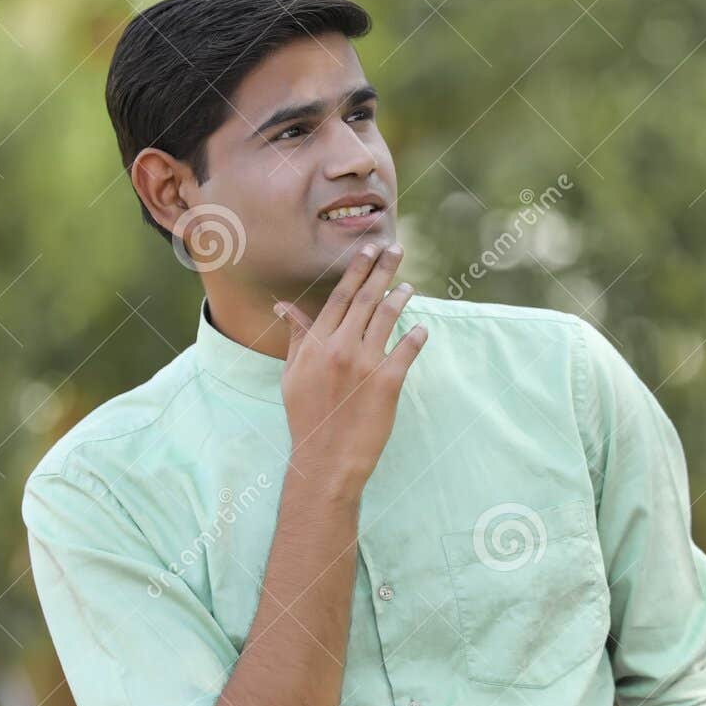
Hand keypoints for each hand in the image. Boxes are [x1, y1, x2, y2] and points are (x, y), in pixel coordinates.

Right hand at [273, 241, 426, 496]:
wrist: (325, 457)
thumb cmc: (306, 415)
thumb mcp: (291, 373)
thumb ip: (296, 337)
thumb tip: (283, 307)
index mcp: (316, 343)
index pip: (340, 296)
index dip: (357, 269)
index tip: (369, 248)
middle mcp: (340, 347)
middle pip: (366, 298)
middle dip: (382, 269)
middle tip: (396, 249)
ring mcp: (364, 363)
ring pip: (387, 318)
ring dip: (400, 297)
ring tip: (408, 286)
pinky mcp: (387, 382)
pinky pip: (407, 350)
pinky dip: (417, 336)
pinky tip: (422, 329)